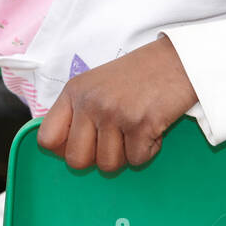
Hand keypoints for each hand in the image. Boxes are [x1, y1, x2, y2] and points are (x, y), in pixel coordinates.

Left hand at [37, 34, 197, 172]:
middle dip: (97, 159)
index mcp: (74, 92)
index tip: (82, 146)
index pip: (47, 138)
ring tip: (136, 129)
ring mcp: (113, 114)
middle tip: (116, 142)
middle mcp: (89, 103)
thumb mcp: (97, 85)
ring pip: (108, 165)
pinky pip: (136, 160)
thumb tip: (64, 149)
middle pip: (76, 160)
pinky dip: (148, 150)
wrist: (179, 60)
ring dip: (125, 154)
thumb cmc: (140, 75)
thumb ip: (79, 111)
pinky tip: (153, 128)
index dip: (63, 150)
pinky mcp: (140, 124)